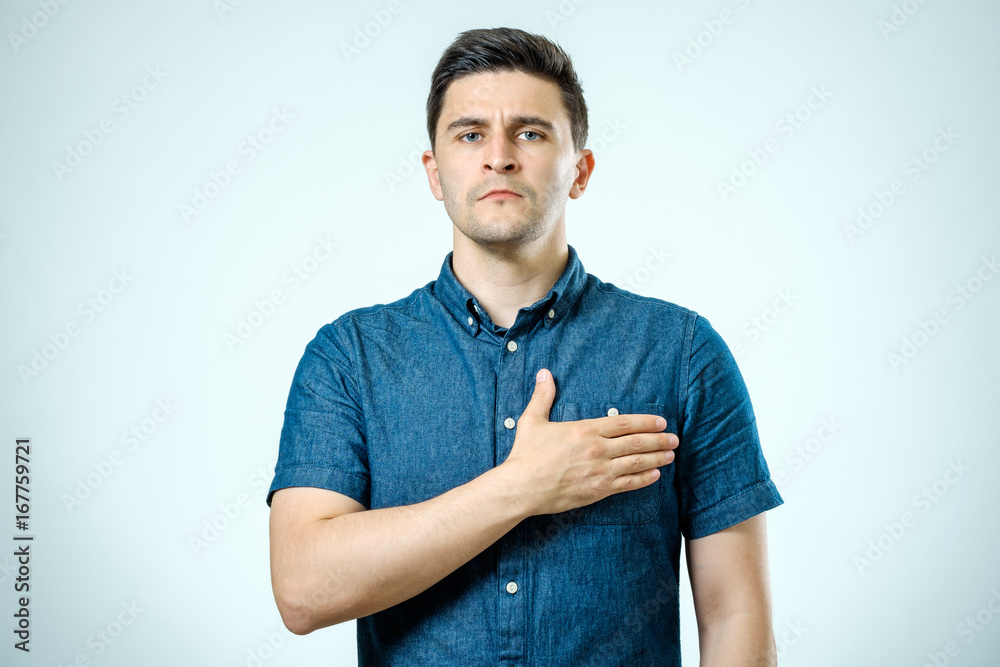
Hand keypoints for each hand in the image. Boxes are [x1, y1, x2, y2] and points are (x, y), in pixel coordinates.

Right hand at [500, 368, 678, 516]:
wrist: (521, 488)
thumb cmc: (525, 455)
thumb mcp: (532, 420)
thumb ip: (543, 397)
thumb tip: (545, 373)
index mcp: (584, 430)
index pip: (623, 423)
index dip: (645, 422)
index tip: (661, 421)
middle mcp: (596, 450)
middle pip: (636, 443)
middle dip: (658, 440)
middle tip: (674, 439)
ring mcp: (599, 471)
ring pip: (636, 463)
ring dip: (656, 458)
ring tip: (671, 455)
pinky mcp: (597, 490)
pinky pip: (627, 484)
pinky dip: (644, 479)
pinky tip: (655, 475)